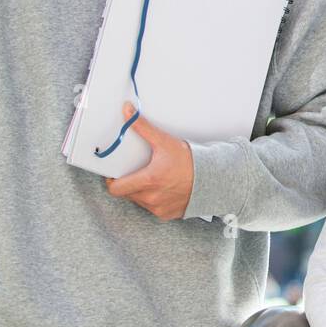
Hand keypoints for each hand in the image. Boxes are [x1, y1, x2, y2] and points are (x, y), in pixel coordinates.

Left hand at [106, 102, 194, 220]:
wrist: (213, 178)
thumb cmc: (191, 161)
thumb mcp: (164, 142)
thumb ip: (142, 127)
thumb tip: (127, 112)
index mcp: (148, 180)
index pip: (116, 188)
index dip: (112, 181)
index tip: (116, 174)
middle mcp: (152, 197)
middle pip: (127, 194)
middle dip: (128, 183)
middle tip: (136, 173)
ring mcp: (159, 207)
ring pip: (139, 201)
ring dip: (140, 192)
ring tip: (152, 179)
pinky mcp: (167, 214)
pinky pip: (152, 208)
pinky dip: (154, 199)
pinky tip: (163, 189)